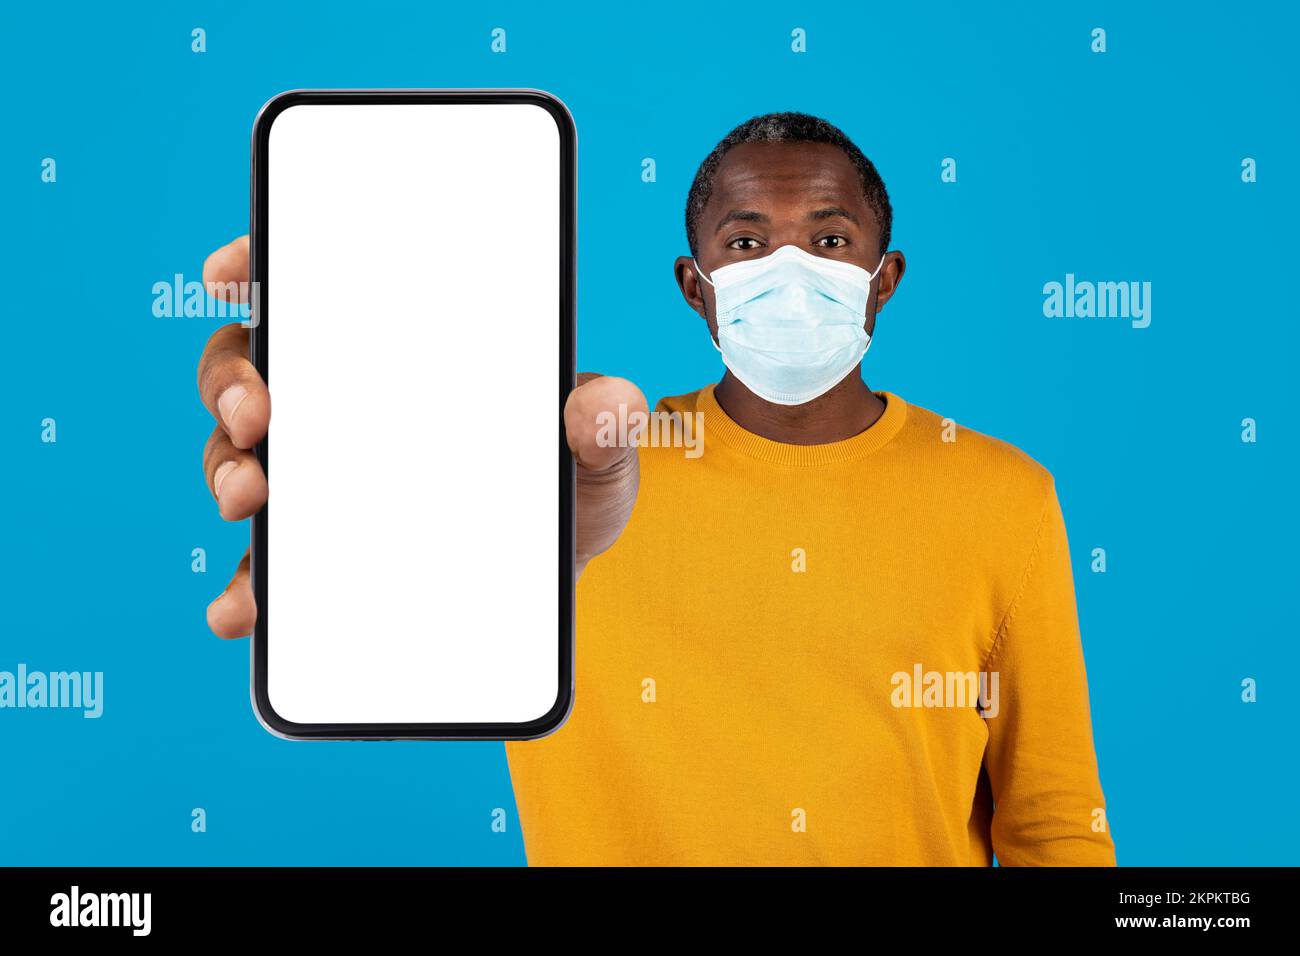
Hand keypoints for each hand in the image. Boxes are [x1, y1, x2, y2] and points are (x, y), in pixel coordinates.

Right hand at [197, 236, 643, 638]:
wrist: (554, 587)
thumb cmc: (564, 495)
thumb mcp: (600, 454)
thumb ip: (611, 426)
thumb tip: (604, 406)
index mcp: (399, 358)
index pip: (315, 291)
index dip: (261, 264)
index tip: (230, 271)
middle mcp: (342, 412)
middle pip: (250, 370)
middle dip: (232, 381)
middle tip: (255, 412)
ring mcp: (320, 486)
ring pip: (238, 459)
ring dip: (225, 471)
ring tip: (250, 498)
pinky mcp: (315, 563)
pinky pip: (262, 567)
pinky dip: (242, 584)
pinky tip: (244, 605)